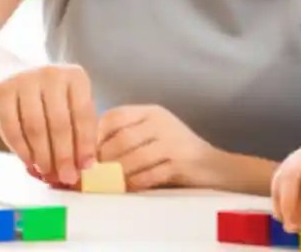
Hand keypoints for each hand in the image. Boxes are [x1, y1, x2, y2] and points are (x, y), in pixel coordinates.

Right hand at [0, 62, 96, 187]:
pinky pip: (13, 129)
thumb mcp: (66, 104)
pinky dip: (22, 150)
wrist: (1, 74)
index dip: (85, 143)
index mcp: (74, 76)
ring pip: (36, 128)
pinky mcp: (1, 91)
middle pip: (60, 123)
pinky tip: (29, 163)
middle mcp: (51, 73)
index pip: (83, 114)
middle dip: (64, 156)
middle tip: (67, 177)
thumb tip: (84, 165)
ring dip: (42, 156)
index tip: (86, 167)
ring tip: (48, 173)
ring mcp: (24, 79)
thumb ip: (77, 130)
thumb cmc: (43, 97)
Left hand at [94, 105, 220, 191]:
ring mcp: (172, 141)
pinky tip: (128, 189)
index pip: (115, 116)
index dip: (96, 135)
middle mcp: (161, 122)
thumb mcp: (151, 135)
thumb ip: (125, 137)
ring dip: (117, 174)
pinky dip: (134, 183)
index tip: (87, 154)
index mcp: (151, 112)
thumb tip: (88, 153)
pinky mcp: (180, 162)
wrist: (213, 167)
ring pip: (133, 158)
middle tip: (92, 175)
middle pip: (121, 138)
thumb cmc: (174, 152)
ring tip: (108, 184)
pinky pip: (148, 174)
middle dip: (103, 159)